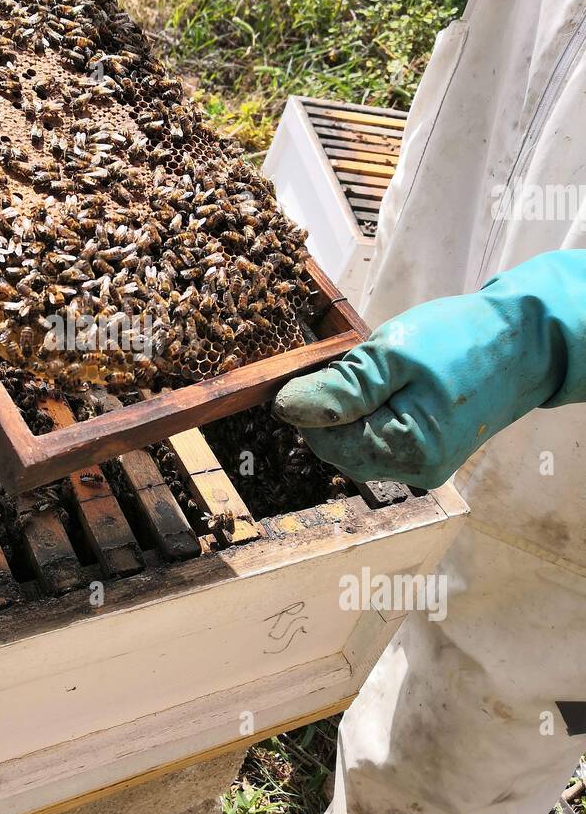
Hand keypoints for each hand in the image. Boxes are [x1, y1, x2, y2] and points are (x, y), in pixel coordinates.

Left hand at [273, 251, 585, 488]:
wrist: (526, 341)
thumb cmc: (464, 341)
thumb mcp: (393, 354)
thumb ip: (340, 389)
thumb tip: (287, 409)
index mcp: (405, 452)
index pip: (325, 439)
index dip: (313, 402)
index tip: (328, 365)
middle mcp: (415, 472)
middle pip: (339, 445)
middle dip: (338, 404)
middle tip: (365, 362)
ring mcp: (424, 466)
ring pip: (358, 441)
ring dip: (357, 407)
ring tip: (389, 372)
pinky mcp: (429, 453)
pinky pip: (381, 437)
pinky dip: (376, 410)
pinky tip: (398, 385)